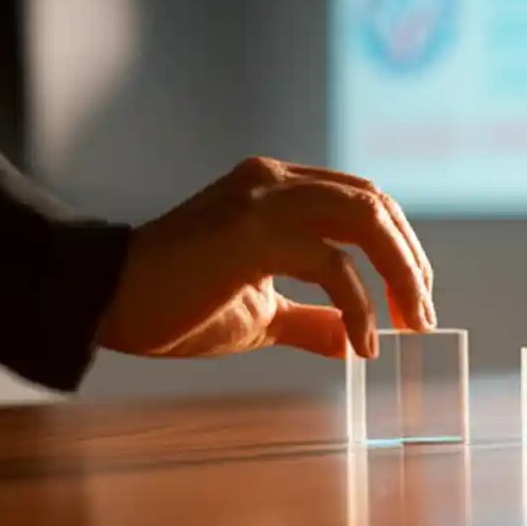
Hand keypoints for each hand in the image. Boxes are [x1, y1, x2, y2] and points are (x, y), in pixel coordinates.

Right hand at [95, 157, 434, 359]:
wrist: (102, 303)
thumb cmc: (173, 306)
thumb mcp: (259, 317)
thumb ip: (309, 320)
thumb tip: (353, 340)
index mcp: (277, 189)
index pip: (363, 201)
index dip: (400, 248)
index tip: (412, 302)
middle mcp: (274, 182)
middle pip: (375, 205)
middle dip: (412, 262)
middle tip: (423, 317)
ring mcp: (263, 200)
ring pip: (364, 220)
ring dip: (400, 274)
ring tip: (409, 325)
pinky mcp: (250, 232)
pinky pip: (331, 263)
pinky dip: (359, 305)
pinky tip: (363, 343)